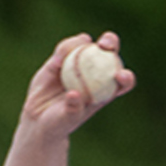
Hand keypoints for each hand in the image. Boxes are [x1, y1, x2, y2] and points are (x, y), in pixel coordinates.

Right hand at [21, 31, 135, 136]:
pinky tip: (57, 61)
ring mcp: (80, 62)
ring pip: (87, 44)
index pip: (123, 81)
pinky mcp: (63, 57)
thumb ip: (72, 109)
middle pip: (109, 52)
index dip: (126, 76)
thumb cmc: (58, 123)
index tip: (119, 76)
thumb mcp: (65, 120)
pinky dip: (63, 50)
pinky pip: (65, 48)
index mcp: (106, 90)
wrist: (38, 116)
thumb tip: (74, 94)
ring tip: (71, 52)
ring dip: (82, 41)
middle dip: (111, 43)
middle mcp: (96, 72)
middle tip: (103, 45)